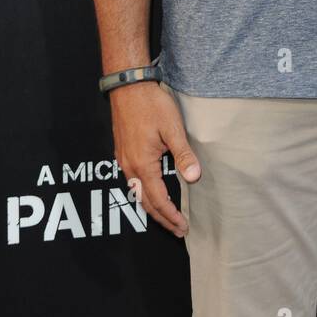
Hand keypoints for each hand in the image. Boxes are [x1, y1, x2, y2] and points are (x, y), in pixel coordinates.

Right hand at [109, 81, 201, 236]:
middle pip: (145, 202)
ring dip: (152, 207)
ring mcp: (123, 159)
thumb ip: (183, 154)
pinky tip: (153, 192)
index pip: (158, 200)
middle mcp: (129, 166)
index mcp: (142, 164)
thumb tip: (194, 178)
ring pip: (137, 192)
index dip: (171, 216)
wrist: (127, 86)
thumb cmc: (151, 104)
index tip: (184, 227)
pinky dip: (145, 194)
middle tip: (178, 230)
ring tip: (168, 216)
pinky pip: (132, 181)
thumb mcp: (173, 128)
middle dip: (162, 218)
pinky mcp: (123, 151)